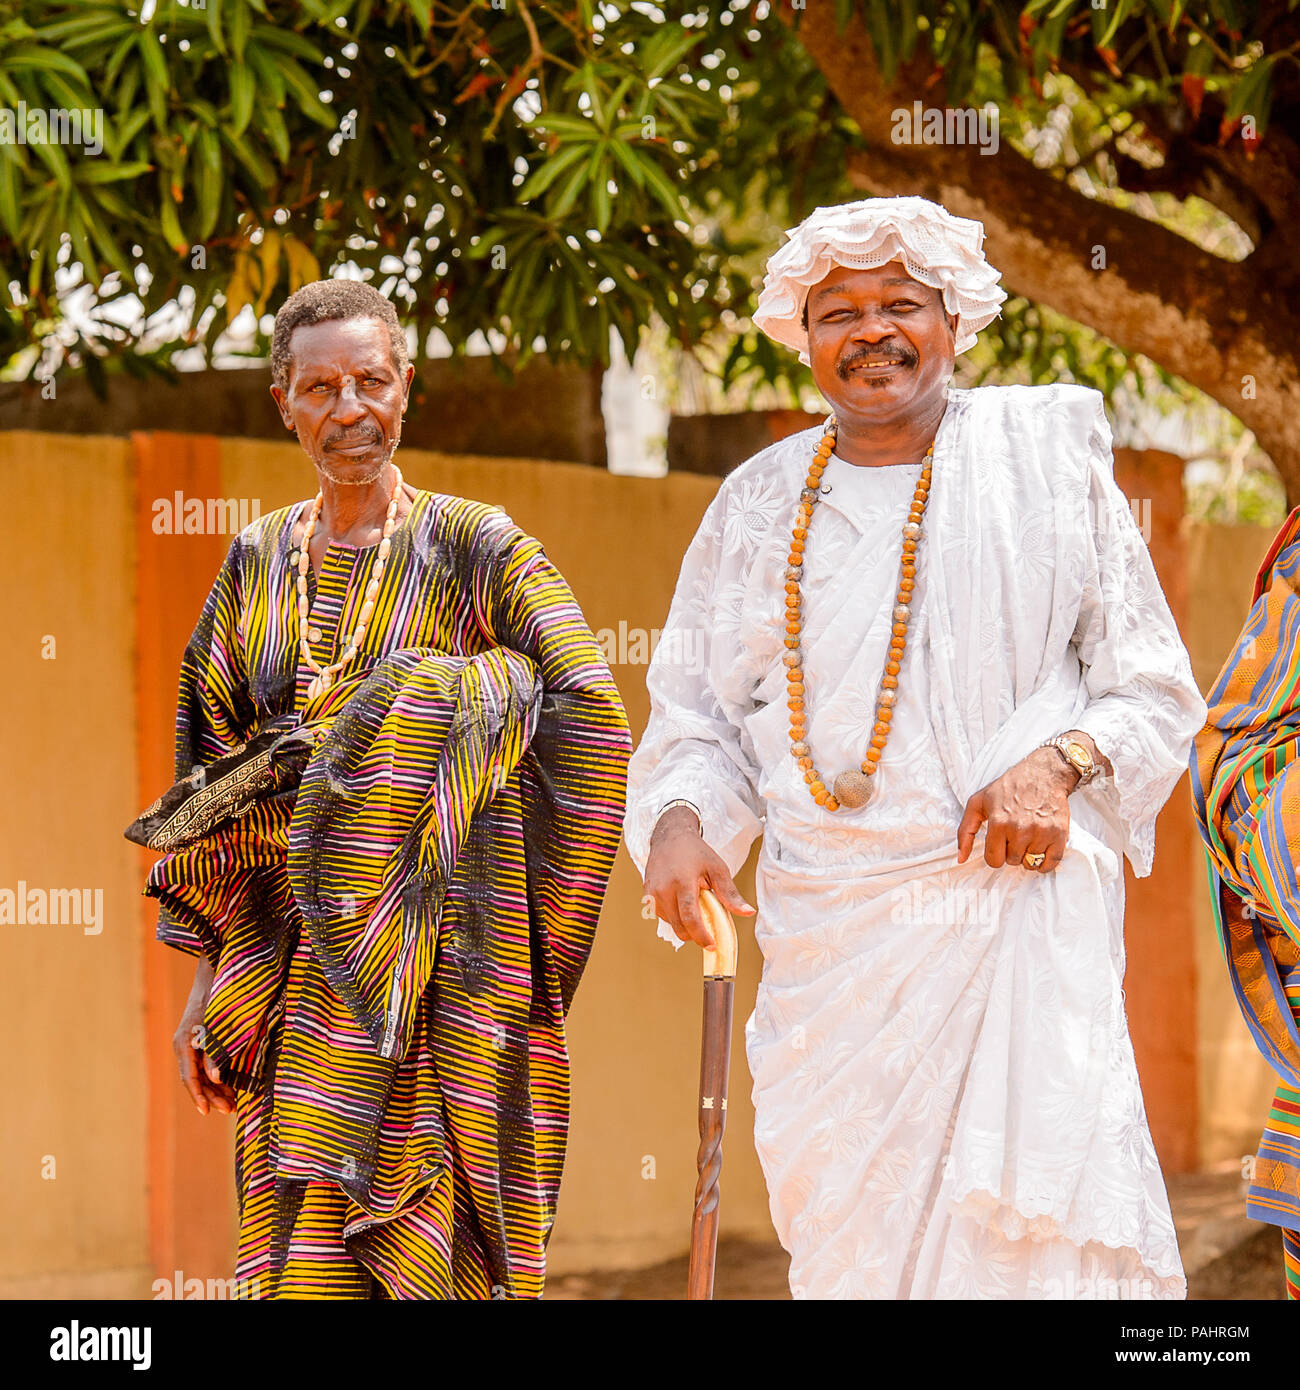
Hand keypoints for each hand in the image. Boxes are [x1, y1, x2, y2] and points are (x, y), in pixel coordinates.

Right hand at [174, 956, 236, 1115]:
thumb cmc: (217, 995)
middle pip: (196, 1079)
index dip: (199, 1095)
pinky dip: (218, 1076)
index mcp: (184, 1043)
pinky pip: (207, 1064)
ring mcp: (192, 1043)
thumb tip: (215, 1077)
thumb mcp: (217, 1023)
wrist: (214, 970)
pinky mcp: (201, 1039)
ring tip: (233, 1103)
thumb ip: (216, 1050)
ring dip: (217, 1088)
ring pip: (202, 1073)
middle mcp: (184, 1046)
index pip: (190, 1077)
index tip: (206, 1112)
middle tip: (230, 1110)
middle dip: (212, 1096)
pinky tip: (231, 1086)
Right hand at [642, 806, 754, 947]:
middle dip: (694, 934)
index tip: (711, 945)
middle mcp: (663, 889)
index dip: (701, 936)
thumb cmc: (695, 852)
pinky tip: (682, 901)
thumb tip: (748, 913)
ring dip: (684, 924)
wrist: (670, 836)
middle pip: (679, 926)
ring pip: (670, 923)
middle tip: (708, 926)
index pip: (690, 918)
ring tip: (694, 905)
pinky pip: (662, 915)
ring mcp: (652, 893)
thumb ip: (730, 894)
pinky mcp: (647, 895)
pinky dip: (674, 916)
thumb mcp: (717, 869)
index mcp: (682, 882)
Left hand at [956, 747, 1078, 871]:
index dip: (995, 854)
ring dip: (1028, 854)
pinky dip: (1045, 863)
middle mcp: (1019, 829)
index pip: (993, 860)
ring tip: (1028, 836)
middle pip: (1012, 861)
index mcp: (998, 822)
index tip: (999, 843)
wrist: (1042, 774)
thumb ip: (965, 831)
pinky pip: (1050, 863)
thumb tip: (961, 859)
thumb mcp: (978, 802)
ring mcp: (1041, 832)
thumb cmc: (1008, 788)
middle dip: (1011, 851)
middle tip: (1015, 834)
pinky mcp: (1059, 833)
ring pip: (1030, 863)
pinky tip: (1041, 849)